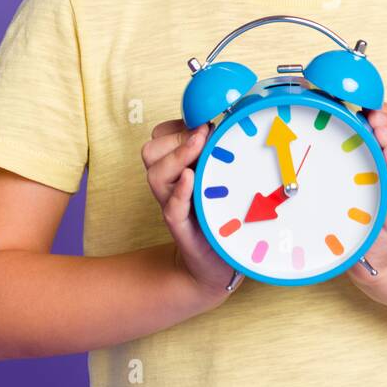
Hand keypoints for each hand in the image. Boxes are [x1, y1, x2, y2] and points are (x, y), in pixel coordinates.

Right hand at [141, 119, 243, 303]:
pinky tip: (191, 178)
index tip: (203, 122)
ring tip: (200, 145)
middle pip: (151, 152)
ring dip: (178, 156)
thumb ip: (218, 154)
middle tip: (203, 135)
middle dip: (176, 138)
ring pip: (156, 175)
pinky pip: (172, 207)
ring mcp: (173, 206)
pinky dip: (180, 191)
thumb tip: (235, 122)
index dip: (177, 126)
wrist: (217, 264)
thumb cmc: (221, 216)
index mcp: (177, 169)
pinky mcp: (182, 229)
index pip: (160, 137)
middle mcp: (170, 185)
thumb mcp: (220, 179)